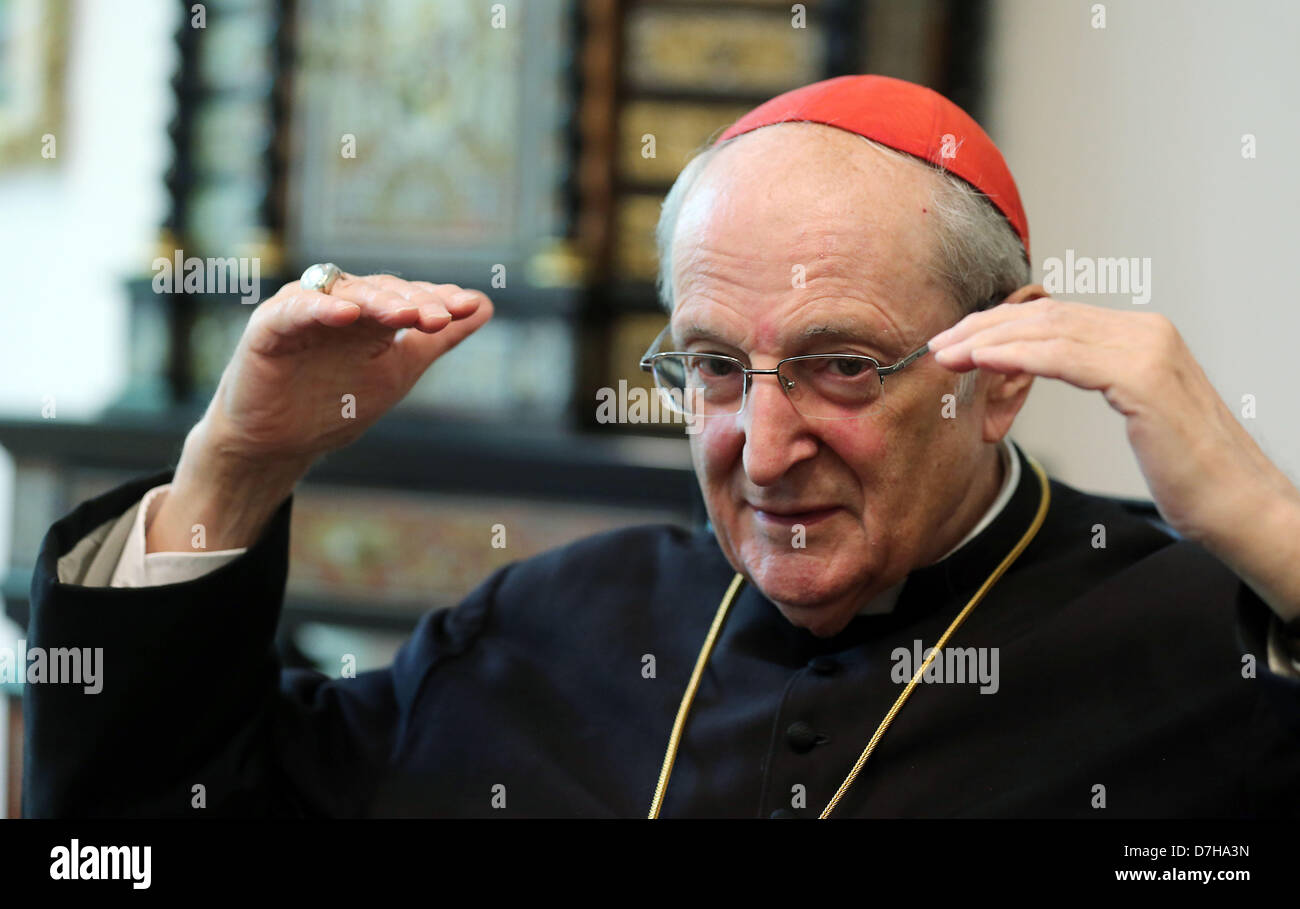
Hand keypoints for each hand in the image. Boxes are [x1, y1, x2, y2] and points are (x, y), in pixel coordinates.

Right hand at [206, 272, 492, 460]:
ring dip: (378, 301)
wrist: (278, 445)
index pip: (406, 296)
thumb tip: (483, 304)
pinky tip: (348, 315)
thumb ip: (436, 340)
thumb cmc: (333, 404)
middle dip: (414, 302)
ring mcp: (303, 311)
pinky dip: (321, 308)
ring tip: (406, 313)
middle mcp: (337, 303)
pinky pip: (296, 310)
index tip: (468, 307)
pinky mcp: (269, 326)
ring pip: (345, 294)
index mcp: (369, 313)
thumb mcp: (396, 371)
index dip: (437, 299)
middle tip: (443, 316)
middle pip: (381, 291)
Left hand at [927, 294, 1299, 618]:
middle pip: (1046, 316)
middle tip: (941, 343)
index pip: (1055, 316)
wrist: (1238, 504)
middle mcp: (1146, 331)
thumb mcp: (1136, 411)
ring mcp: (1146, 351)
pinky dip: (1017, 355)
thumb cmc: (1190, 469)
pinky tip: (984, 361)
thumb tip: (1042, 367)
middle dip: (985, 327)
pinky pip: (1064, 357)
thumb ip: (1098, 375)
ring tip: (949, 353)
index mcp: (1142, 334)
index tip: (959, 339)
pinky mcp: (1141, 379)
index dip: (1000, 324)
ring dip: (989, 341)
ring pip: (1048, 331)